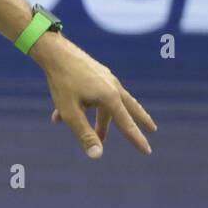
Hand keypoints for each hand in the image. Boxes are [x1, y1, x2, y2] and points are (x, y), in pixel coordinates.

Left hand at [31, 34, 157, 157]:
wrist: (55, 52)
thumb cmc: (61, 83)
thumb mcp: (70, 113)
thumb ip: (84, 134)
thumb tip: (97, 155)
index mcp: (110, 96)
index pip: (126, 124)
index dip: (136, 139)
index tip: (147, 151)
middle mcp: (113, 86)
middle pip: (129, 108)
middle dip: (139, 120)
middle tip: (153, 129)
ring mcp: (105, 78)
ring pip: (108, 104)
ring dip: (101, 120)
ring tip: (99, 134)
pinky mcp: (96, 73)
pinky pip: (94, 95)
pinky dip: (82, 107)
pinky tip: (58, 116)